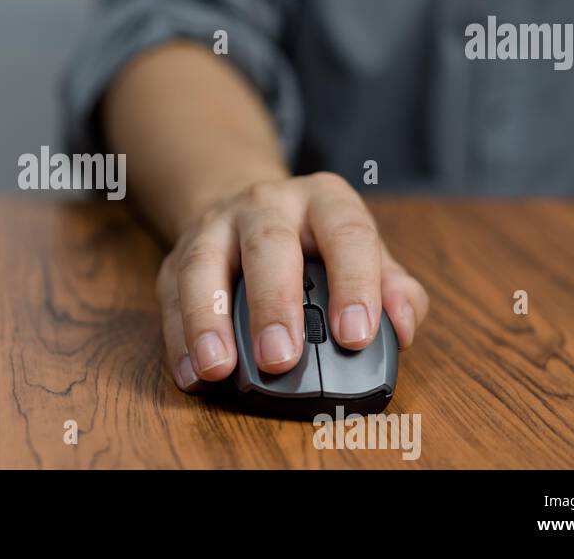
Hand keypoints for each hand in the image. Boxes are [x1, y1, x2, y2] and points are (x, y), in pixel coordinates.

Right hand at [156, 172, 427, 390]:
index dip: (354, 285)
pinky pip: (171, 294)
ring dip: (209, 319)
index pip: (346, 234)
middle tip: (281, 358)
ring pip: (205, 265)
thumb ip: (393, 288)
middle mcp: (267, 204)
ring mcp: (216, 226)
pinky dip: (178, 337)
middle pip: (268, 246)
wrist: (246, 208)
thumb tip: (402, 327)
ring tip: (219, 369)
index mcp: (324, 201)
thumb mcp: (363, 253)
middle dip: (273, 303)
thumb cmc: (316, 243)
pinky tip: (191, 372)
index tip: (355, 335)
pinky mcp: (178, 256)